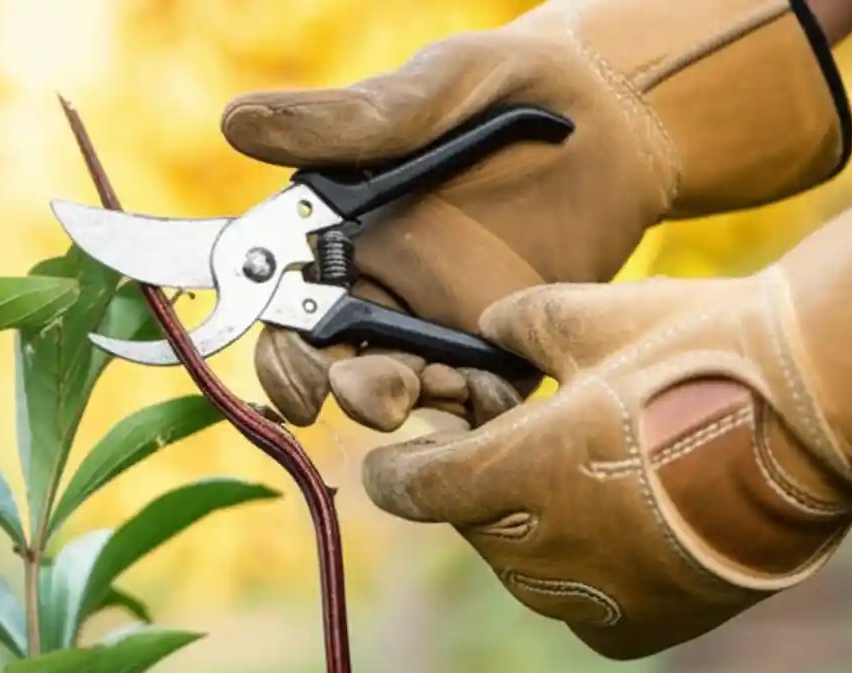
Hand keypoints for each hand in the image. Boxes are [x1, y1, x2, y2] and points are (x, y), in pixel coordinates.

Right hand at [227, 0, 851, 430]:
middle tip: (379, 394)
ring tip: (439, 389)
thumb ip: (346, 123)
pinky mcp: (510, 342)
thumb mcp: (427, 94)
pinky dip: (480, 409)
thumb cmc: (507, 84)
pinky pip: (483, 395)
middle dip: (348, 392)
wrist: (615, 110)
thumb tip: (236, 124)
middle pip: (341, 366)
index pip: (288, 310)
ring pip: (408, 388)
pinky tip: (492, 393)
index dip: (281, 356)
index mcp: (341, 235)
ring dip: (412, 405)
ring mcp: (445, 320)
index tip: (297, 387)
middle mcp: (382, 287)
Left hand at [360, 165, 851, 658]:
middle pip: (474, 527)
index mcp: (516, 472)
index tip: (405, 458)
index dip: (401, 469)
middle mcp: (545, 550)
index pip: (414, 490)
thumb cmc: (704, 353)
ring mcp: (598, 596)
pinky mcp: (650, 624)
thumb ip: (519, 324)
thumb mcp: (595, 315)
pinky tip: (621, 520)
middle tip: (521, 439)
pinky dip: (588, 570)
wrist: (820, 410)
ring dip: (533, 528)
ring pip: (527, 572)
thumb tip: (490, 327)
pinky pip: (586, 608)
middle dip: (481, 486)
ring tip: (584, 473)